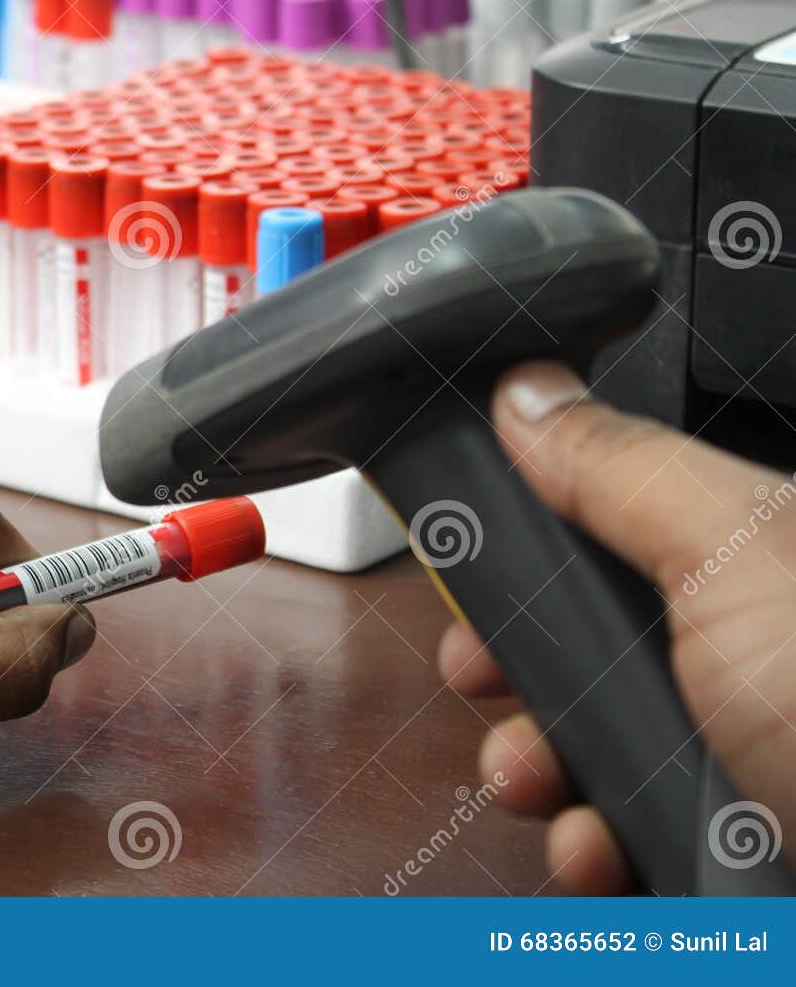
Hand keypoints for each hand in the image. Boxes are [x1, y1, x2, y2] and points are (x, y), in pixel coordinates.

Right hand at [438, 361, 795, 892]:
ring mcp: (754, 754)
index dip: (537, 532)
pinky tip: (596, 849)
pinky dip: (594, 846)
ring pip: (603, 741)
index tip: (477, 551)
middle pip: (601, 633)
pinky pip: (633, 838)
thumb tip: (534, 395)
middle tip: (485, 671)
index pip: (626, 515)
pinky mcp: (740, 848)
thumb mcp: (741, 554)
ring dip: (539, 762)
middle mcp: (761, 651)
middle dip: (520, 659)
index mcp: (769, 557)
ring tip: (532, 777)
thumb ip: (626, 468)